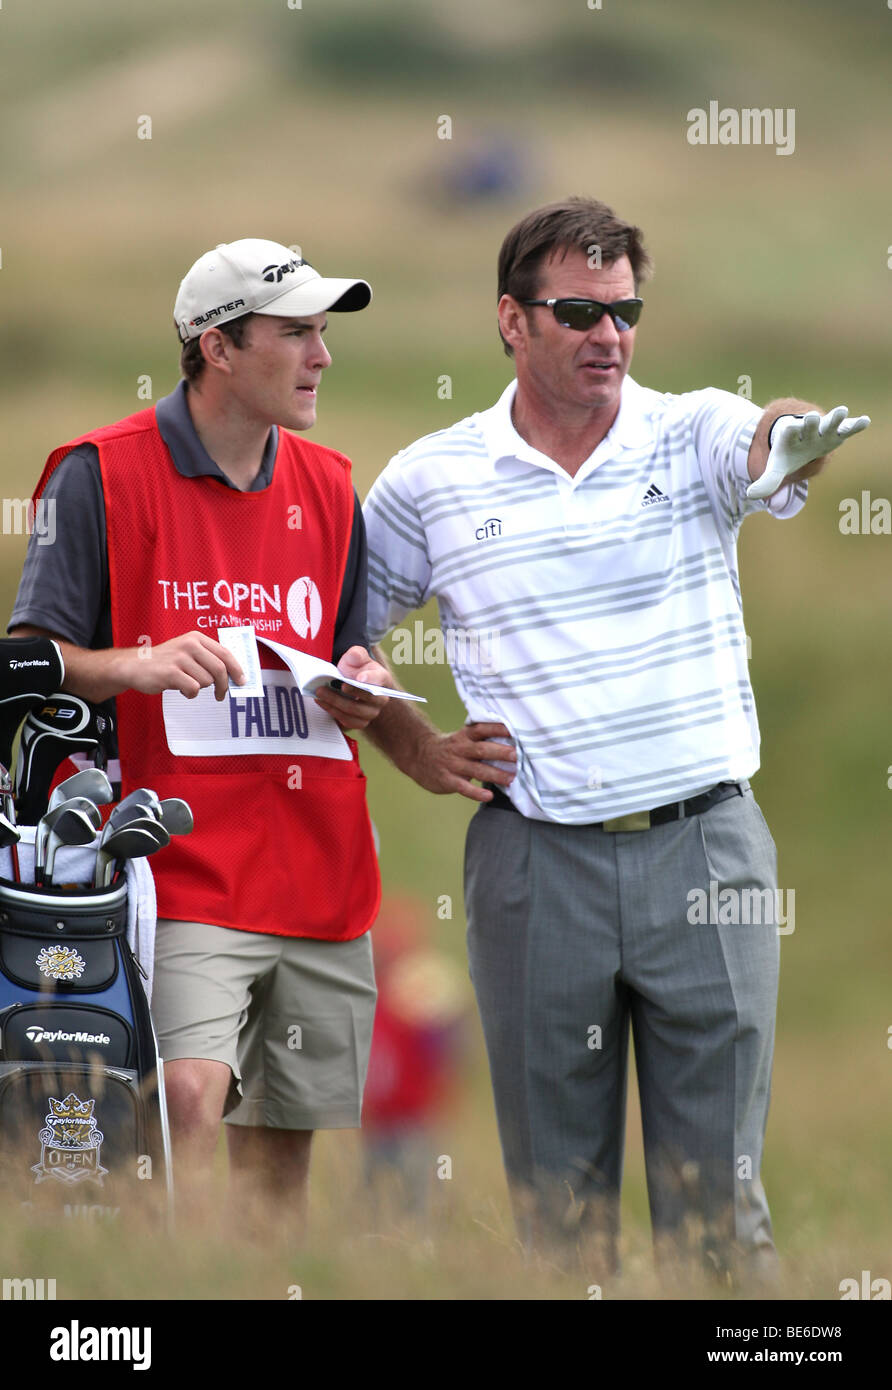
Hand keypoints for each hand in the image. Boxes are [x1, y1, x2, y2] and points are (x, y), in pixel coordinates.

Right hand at [121, 630, 244, 700]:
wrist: (134, 665)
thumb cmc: (165, 662)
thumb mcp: (186, 652)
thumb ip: (207, 660)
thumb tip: (232, 677)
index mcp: (196, 638)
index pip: (225, 653)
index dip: (237, 669)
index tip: (242, 681)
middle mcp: (189, 645)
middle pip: (219, 669)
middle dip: (224, 686)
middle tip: (221, 695)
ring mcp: (179, 658)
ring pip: (206, 681)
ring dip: (199, 688)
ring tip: (186, 683)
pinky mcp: (171, 672)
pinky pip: (193, 689)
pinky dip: (190, 694)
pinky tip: (181, 689)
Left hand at [313, 645, 390, 731]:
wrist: (353, 684)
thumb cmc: (357, 670)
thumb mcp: (356, 658)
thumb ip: (356, 654)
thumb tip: (354, 656)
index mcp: (382, 679)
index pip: (379, 679)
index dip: (370, 678)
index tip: (359, 678)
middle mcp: (381, 699)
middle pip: (366, 699)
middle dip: (345, 693)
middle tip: (324, 688)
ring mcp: (371, 712)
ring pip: (355, 712)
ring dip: (334, 704)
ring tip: (319, 694)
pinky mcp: (360, 722)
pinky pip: (348, 721)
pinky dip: (333, 712)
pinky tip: (322, 702)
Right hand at [409, 722, 516, 801]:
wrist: (418, 756)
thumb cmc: (449, 748)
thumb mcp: (461, 738)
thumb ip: (481, 740)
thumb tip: (510, 743)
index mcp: (464, 736)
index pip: (482, 729)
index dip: (496, 729)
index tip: (513, 731)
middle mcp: (459, 749)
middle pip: (482, 749)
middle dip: (500, 752)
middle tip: (516, 755)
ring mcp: (453, 765)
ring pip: (476, 770)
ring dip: (495, 774)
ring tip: (511, 778)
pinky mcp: (447, 780)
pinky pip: (463, 787)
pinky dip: (476, 793)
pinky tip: (488, 796)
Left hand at [747, 406, 870, 499]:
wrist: (801, 437)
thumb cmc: (790, 453)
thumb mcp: (777, 466)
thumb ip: (767, 480)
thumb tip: (750, 495)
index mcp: (791, 436)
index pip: (789, 431)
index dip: (791, 430)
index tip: (790, 428)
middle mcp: (807, 430)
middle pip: (810, 424)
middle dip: (811, 422)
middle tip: (812, 419)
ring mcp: (824, 430)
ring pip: (830, 422)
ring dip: (835, 418)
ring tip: (842, 411)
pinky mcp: (837, 432)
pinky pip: (848, 428)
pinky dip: (855, 425)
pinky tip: (865, 421)